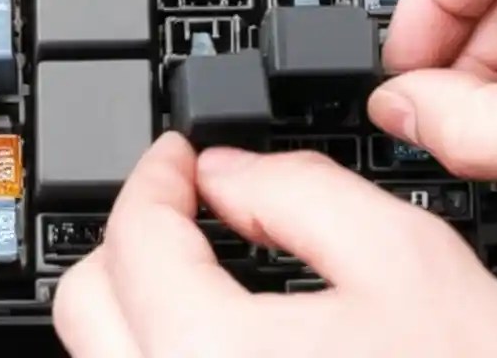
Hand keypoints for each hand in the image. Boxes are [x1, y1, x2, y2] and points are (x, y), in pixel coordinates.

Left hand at [53, 132, 496, 357]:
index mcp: (206, 357)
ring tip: (213, 278)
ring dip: (143, 305)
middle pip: (88, 307)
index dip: (155, 175)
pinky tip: (234, 348)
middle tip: (186, 211)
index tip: (178, 159)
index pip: (132, 238)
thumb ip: (302, 195)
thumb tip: (231, 173)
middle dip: (132, 242)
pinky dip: (167, 357)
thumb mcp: (409, 264)